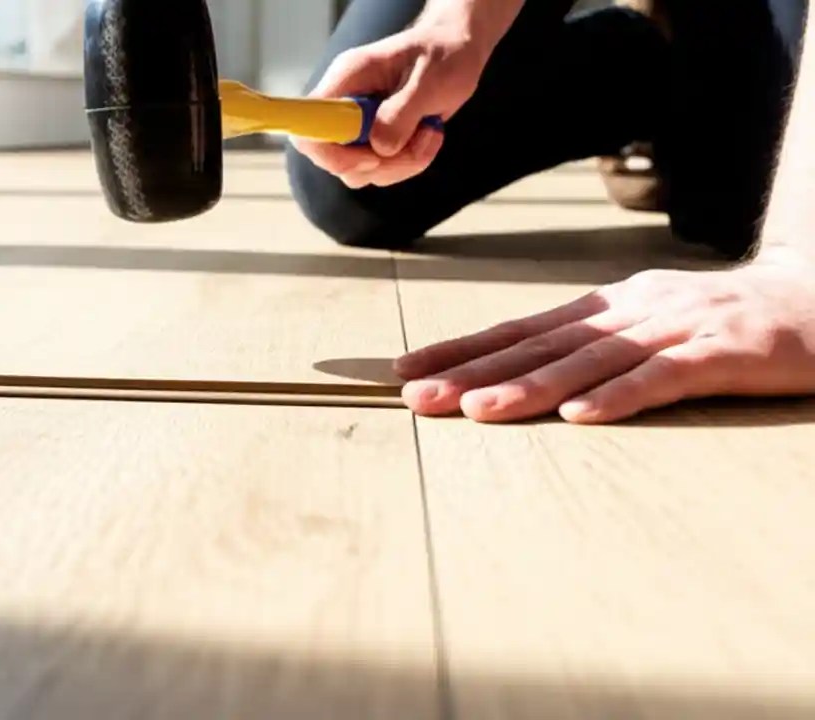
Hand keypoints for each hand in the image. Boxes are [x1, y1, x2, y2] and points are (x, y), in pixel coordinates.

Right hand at [291, 19, 488, 188]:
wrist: (457, 52)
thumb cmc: (441, 55)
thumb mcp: (429, 80)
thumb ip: (401, 113)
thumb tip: (380, 148)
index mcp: (346, 82)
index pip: (308, 128)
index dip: (329, 154)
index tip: (370, 157)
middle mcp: (345, 107)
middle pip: (334, 160)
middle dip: (378, 164)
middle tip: (413, 145)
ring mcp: (358, 127)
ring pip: (361, 171)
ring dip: (401, 163)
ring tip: (429, 133)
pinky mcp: (374, 140)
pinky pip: (381, 170)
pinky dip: (409, 162)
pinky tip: (429, 135)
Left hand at [393, 258, 814, 423]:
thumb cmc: (725, 322)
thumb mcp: (651, 324)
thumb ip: (594, 344)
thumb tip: (523, 367)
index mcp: (610, 306)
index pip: (522, 328)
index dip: (463, 348)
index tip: (407, 370)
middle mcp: (631, 311)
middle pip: (540, 344)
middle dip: (473, 371)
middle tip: (416, 397)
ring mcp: (676, 329)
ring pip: (590, 361)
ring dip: (530, 386)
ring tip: (476, 410)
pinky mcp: (722, 354)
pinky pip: (664, 378)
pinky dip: (620, 397)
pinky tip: (580, 417)